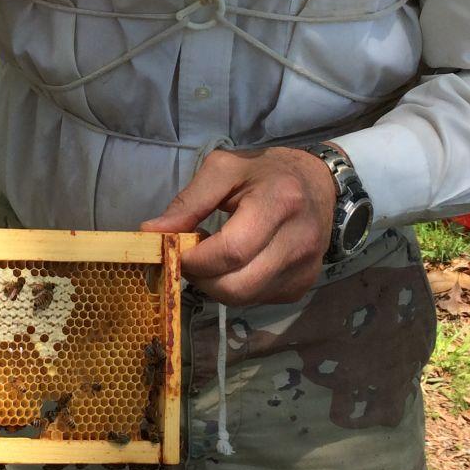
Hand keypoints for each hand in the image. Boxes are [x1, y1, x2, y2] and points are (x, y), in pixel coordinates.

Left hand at [140, 147, 336, 305]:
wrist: (318, 184)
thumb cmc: (265, 172)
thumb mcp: (223, 170)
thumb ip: (187, 202)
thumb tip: (151, 233)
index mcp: (279, 203)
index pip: (230, 251)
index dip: (194, 259)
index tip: (175, 249)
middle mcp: (299, 241)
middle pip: (236, 285)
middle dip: (201, 278)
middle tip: (190, 257)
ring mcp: (305, 269)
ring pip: (244, 299)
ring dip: (215, 285)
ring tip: (211, 258)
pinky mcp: (303, 285)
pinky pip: (258, 300)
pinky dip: (236, 288)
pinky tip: (235, 264)